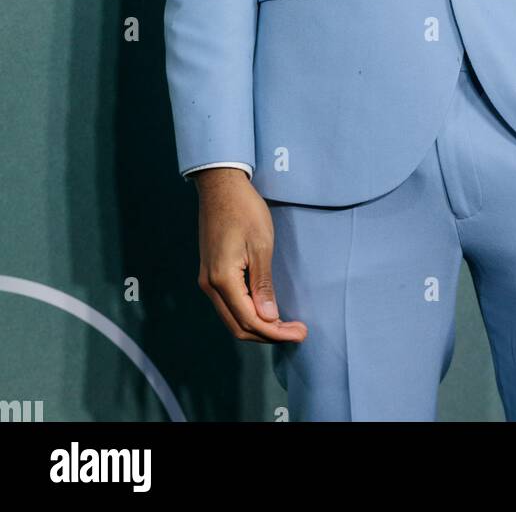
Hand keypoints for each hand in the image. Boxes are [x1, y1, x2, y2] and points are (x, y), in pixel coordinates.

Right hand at [194, 168, 307, 344]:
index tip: (301, 333)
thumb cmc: (244, 210)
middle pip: (238, 326)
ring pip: (232, 318)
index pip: (250, 320)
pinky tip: (267, 312)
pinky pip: (229, 305)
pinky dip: (248, 314)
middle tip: (298, 332)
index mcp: (222, 279)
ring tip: (286, 326)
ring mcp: (207, 280)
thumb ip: (263, 285)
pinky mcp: (211, 273)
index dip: (276, 333)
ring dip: (259, 327)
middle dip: (269, 335)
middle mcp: (210, 285)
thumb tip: (269, 319)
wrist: (220, 186)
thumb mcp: (261, 245)